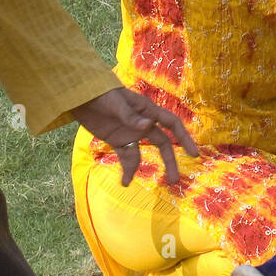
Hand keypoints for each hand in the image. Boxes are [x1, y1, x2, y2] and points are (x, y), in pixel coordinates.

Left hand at [72, 88, 199, 186]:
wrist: (82, 96)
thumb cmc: (102, 94)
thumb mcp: (116, 103)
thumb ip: (131, 116)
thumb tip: (148, 126)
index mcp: (148, 111)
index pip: (172, 124)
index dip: (184, 138)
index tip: (193, 154)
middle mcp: (143, 123)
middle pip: (162, 144)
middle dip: (169, 161)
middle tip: (174, 180)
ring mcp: (130, 133)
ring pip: (142, 153)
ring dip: (138, 168)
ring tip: (128, 182)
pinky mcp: (117, 140)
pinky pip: (126, 156)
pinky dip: (126, 169)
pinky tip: (123, 181)